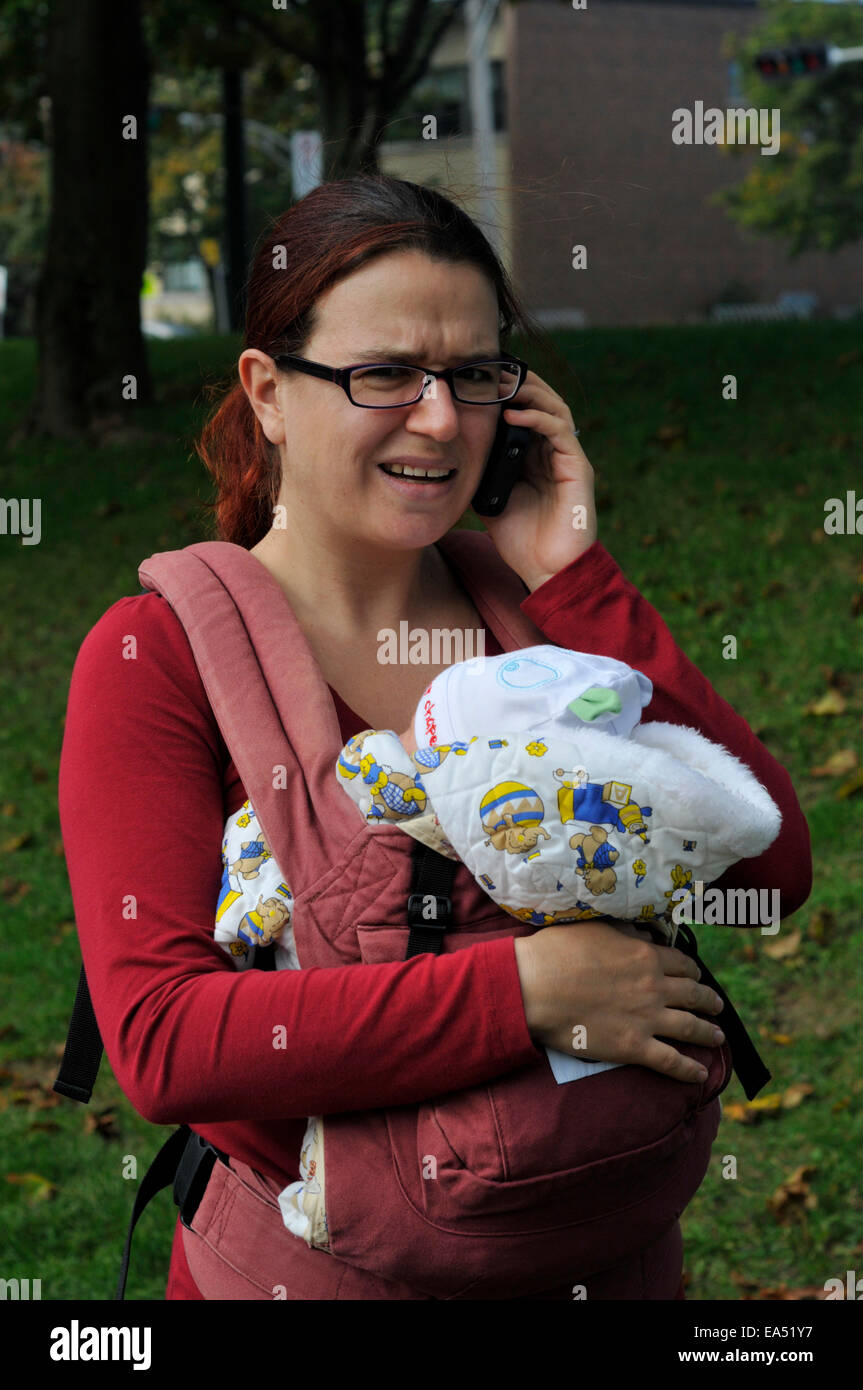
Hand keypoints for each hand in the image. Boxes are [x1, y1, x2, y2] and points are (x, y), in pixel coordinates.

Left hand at [481, 369, 596, 591]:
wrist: (546, 571)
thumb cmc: (520, 539)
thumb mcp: (487, 498)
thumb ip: (478, 472)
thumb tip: (448, 452)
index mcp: (534, 455)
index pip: (523, 410)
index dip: (504, 392)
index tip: (476, 379)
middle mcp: (553, 451)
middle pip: (541, 401)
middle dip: (516, 382)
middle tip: (488, 371)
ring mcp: (567, 457)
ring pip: (553, 407)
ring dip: (527, 392)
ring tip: (500, 385)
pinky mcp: (578, 467)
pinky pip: (561, 430)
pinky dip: (537, 418)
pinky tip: (513, 416)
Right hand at [513, 923, 725, 1083]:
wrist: (535, 987)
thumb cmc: (557, 952)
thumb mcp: (594, 928)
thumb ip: (624, 930)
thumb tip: (643, 934)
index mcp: (645, 956)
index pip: (682, 965)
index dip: (693, 972)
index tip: (697, 977)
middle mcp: (653, 986)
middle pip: (693, 995)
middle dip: (709, 1001)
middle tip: (717, 1006)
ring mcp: (646, 1018)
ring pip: (690, 1027)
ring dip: (708, 1033)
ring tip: (718, 1037)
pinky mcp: (633, 1047)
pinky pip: (671, 1061)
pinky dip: (690, 1070)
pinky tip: (701, 1074)